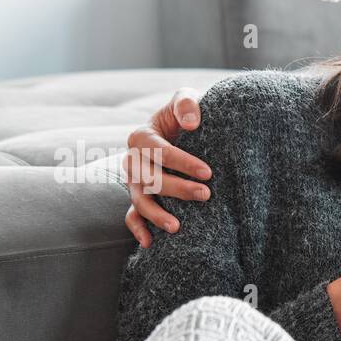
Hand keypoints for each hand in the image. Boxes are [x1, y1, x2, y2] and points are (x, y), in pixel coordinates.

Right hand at [124, 89, 210, 246]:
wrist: (188, 130)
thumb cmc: (188, 113)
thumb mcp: (186, 97)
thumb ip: (186, 102)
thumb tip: (191, 121)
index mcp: (141, 136)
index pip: (160, 152)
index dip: (183, 162)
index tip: (208, 172)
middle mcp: (133, 160)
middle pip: (150, 179)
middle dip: (178, 189)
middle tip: (206, 195)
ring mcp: (135, 182)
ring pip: (140, 200)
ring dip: (156, 215)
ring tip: (177, 227)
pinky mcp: (140, 197)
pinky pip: (132, 216)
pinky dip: (138, 229)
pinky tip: (150, 243)